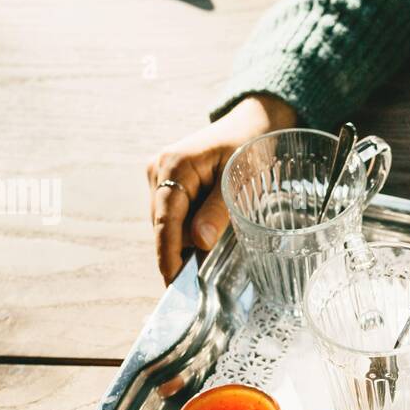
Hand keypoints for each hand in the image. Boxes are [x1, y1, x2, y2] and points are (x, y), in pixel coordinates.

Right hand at [147, 93, 296, 281]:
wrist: (250, 123)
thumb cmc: (249, 146)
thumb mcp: (240, 180)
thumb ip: (218, 210)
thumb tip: (199, 242)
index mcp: (175, 165)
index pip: (166, 219)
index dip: (168, 254)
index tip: (172, 281)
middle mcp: (159, 169)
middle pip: (163, 225)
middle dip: (177, 253)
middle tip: (195, 286)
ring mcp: (159, 174)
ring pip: (166, 223)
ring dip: (182, 243)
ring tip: (201, 268)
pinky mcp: (166, 181)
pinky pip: (172, 214)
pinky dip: (185, 230)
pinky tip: (201, 244)